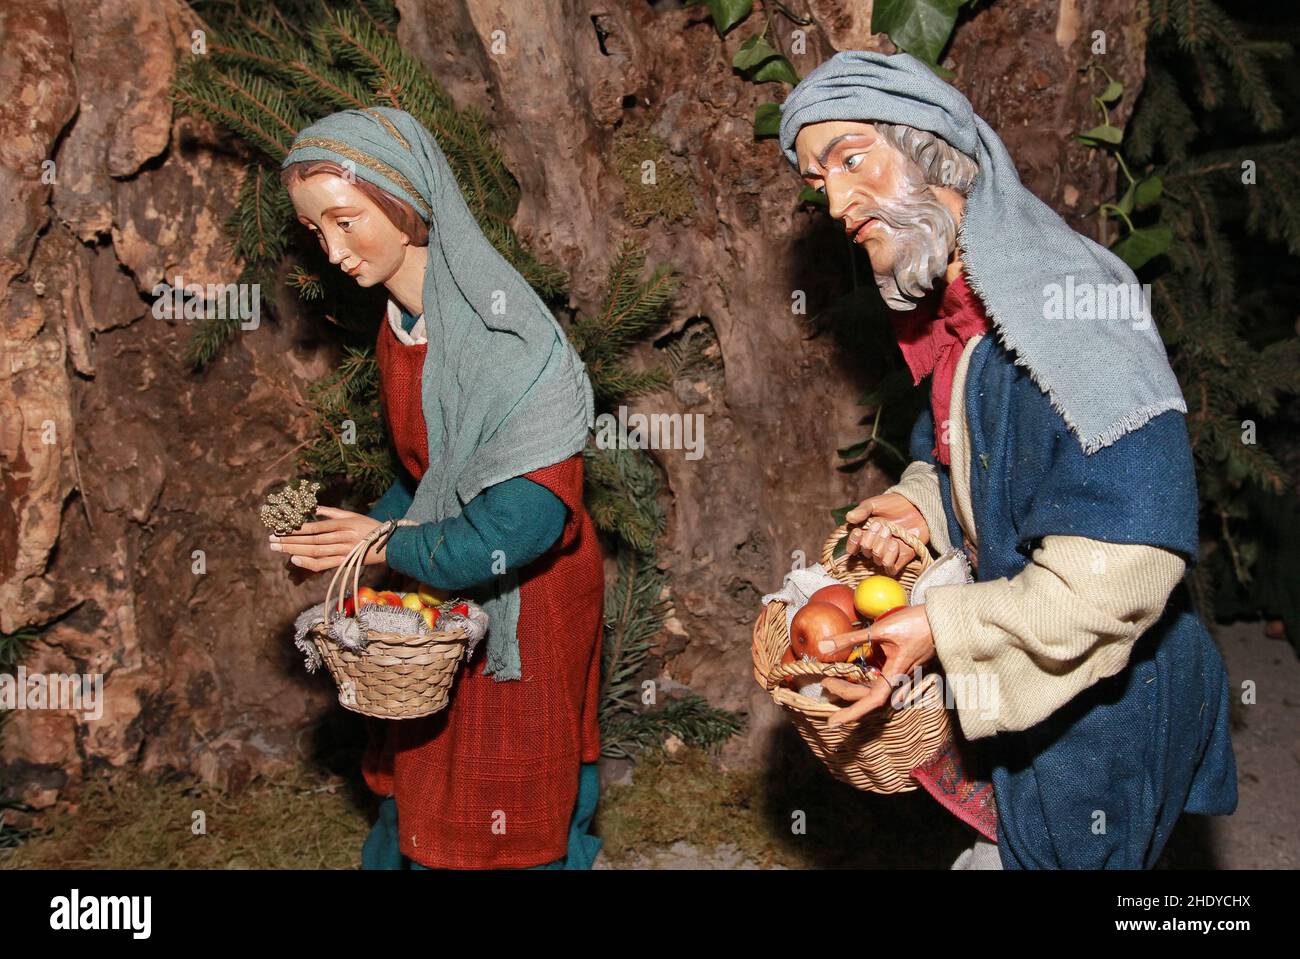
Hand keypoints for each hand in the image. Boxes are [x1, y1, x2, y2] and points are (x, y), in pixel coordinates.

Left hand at [267, 505, 389, 571]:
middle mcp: (341, 538)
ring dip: (293, 550)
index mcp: (342, 524)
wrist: (389, 544)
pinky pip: (324, 564)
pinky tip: (295, 560)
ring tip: (277, 548)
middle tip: (271, 540)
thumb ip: (331, 512)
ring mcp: (343, 551)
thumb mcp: (351, 515)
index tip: (280, 528)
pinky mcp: (345, 562)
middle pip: (310, 540)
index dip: (295, 528)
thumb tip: (312, 509)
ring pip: (314, 551)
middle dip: (289, 540)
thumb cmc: (369, 527)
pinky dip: (309, 563)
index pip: (314, 527)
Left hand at [817, 605, 936, 726]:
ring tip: (836, 680)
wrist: (944, 619)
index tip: (832, 721)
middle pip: (870, 694)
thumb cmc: (915, 623)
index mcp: (895, 673)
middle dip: (845, 691)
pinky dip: (870, 683)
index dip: (851, 712)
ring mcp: (906, 675)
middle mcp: (901, 679)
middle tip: (825, 682)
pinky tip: (864, 678)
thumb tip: (823, 646)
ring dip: (856, 688)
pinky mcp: (908, 668)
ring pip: (878, 690)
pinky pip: (887, 683)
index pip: (871, 701)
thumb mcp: (879, 629)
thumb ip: (850, 639)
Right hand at [842, 492, 928, 576]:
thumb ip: (862, 511)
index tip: (858, 531)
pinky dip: (890, 558)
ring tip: (888, 531)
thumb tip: (848, 518)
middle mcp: (873, 546)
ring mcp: (886, 554)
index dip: (853, 543)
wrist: (916, 507)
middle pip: (865, 552)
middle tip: (880, 524)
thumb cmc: (893, 505)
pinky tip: (894, 544)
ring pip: (877, 560)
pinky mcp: (899, 560)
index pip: (852, 548)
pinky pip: (890, 568)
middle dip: (870, 538)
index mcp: (863, 535)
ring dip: (881, 546)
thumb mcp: (875, 504)